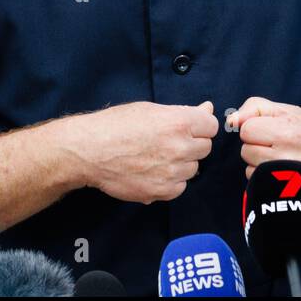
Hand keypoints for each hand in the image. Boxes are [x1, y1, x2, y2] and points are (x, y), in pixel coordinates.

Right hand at [71, 101, 217, 203]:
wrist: (89, 150)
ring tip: (157, 157)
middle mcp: (179, 147)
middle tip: (168, 142)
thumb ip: (184, 112)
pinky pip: (180, 187)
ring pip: (193, 168)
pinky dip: (171, 181)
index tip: (188, 128)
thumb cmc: (115, 125)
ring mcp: (171, 172)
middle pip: (205, 148)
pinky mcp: (162, 191)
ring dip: (181, 164)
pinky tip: (153, 171)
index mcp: (178, 122)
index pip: (211, 126)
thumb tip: (208, 109)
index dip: (200, 126)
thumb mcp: (150, 109)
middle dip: (191, 144)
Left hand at [228, 97, 300, 205]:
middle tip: (279, 145)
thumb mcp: (290, 111)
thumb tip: (232, 120)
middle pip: (246, 151)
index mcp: (288, 132)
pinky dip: (268, 181)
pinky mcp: (293, 197)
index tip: (271, 130)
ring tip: (283, 160)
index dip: (256, 128)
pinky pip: (262, 188)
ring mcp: (290, 182)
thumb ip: (257, 108)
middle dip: (257, 146)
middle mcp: (288, 158)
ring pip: (251, 171)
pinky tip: (284, 175)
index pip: (246, 130)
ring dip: (260, 165)